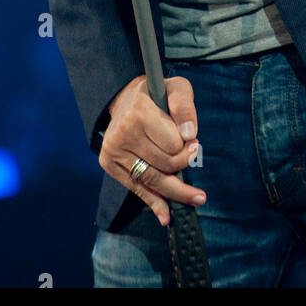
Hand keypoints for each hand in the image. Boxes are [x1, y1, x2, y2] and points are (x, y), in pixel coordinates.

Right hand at [99, 74, 206, 226]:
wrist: (126, 99)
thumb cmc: (157, 96)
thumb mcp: (176, 89)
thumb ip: (185, 107)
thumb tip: (190, 134)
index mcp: (139, 111)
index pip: (173, 144)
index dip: (187, 146)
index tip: (193, 141)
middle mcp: (122, 133)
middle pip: (164, 164)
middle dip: (183, 164)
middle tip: (193, 156)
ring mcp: (113, 150)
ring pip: (152, 180)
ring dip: (176, 192)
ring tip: (197, 198)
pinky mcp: (109, 164)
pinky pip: (137, 189)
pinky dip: (154, 203)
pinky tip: (166, 216)